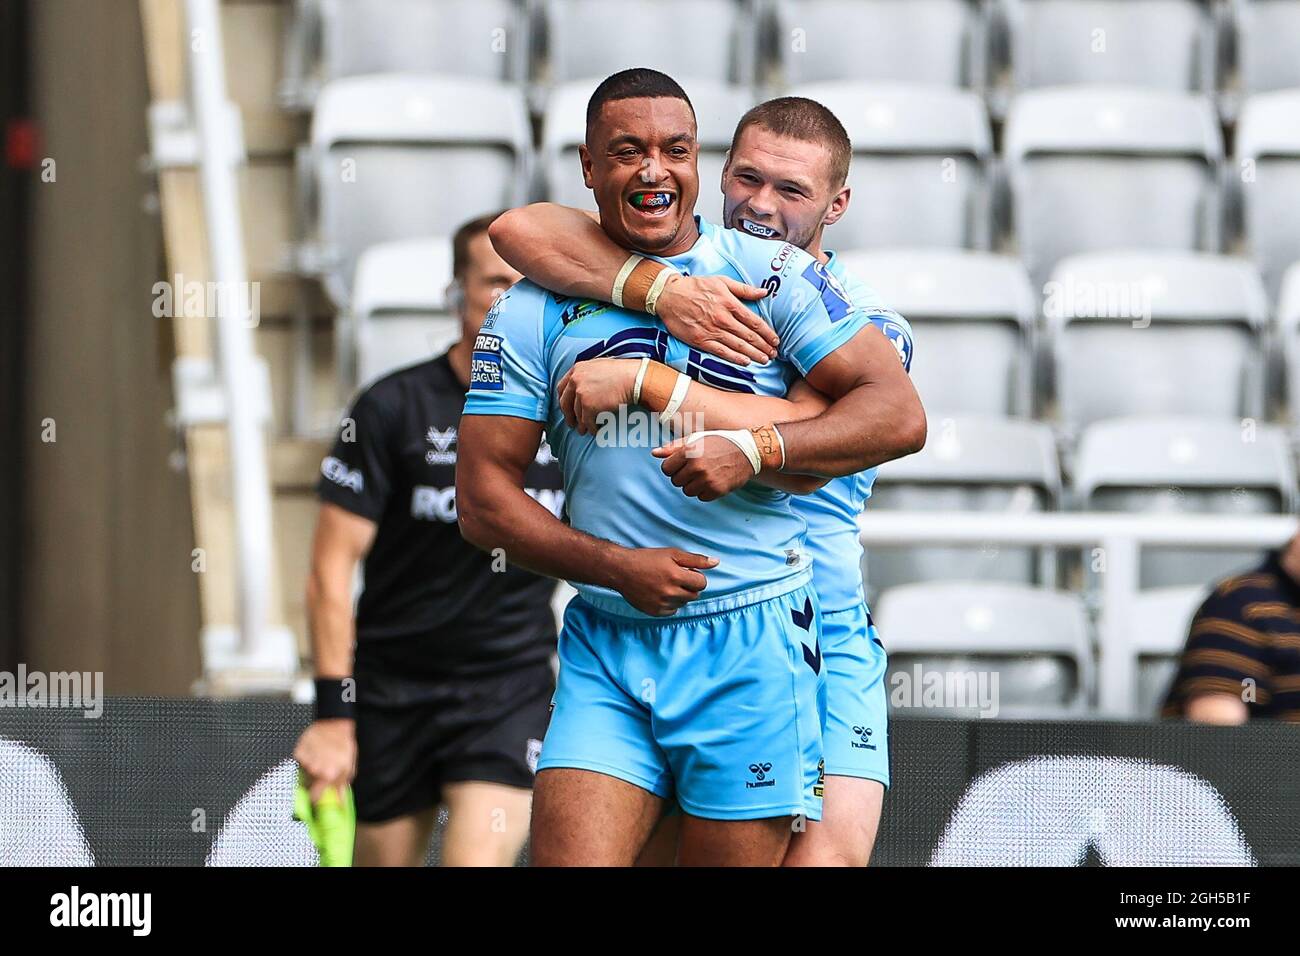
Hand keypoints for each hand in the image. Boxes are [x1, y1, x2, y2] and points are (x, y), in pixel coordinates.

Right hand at [293, 718, 356, 802]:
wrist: (336, 726)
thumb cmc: (343, 747)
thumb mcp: (348, 769)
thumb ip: (341, 788)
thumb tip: (339, 804)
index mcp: (328, 775)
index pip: (314, 797)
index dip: (313, 800)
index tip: (314, 799)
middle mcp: (315, 768)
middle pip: (305, 786)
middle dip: (310, 783)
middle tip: (317, 776)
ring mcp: (306, 759)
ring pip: (301, 773)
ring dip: (306, 770)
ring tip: (316, 761)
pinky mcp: (298, 750)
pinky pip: (296, 762)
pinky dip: (302, 760)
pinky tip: (311, 754)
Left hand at [557, 358, 640, 433]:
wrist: (634, 378)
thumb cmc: (623, 373)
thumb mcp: (599, 367)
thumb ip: (587, 375)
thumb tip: (583, 386)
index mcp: (577, 369)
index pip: (561, 387)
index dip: (563, 399)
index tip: (566, 407)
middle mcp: (576, 380)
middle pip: (565, 403)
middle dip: (568, 415)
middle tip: (572, 423)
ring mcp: (581, 393)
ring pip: (577, 415)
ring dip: (581, 425)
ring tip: (584, 430)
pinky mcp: (589, 406)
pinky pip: (587, 422)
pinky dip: (592, 428)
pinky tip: (596, 431)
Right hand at [608, 547, 718, 615]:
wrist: (621, 570)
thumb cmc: (647, 559)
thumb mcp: (672, 554)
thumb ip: (696, 559)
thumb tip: (716, 562)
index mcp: (676, 576)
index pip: (701, 583)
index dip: (696, 576)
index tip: (686, 572)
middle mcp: (670, 592)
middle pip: (694, 595)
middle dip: (689, 586)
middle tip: (676, 578)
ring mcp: (662, 604)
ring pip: (683, 603)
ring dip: (679, 595)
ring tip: (666, 584)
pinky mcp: (654, 612)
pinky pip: (672, 611)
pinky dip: (670, 604)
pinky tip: (659, 593)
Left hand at [653, 434, 754, 500]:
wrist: (747, 451)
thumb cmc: (719, 442)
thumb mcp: (696, 439)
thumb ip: (673, 447)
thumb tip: (654, 453)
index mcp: (689, 451)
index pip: (666, 469)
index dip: (673, 467)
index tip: (683, 463)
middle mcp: (697, 466)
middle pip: (675, 481)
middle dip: (683, 476)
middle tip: (697, 468)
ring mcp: (707, 480)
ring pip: (687, 491)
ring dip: (694, 485)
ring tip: (706, 474)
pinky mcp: (717, 490)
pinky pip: (701, 497)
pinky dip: (705, 491)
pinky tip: (714, 480)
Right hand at [656, 275, 777, 364]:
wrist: (669, 296)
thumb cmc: (696, 287)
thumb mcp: (721, 281)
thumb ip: (744, 289)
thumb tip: (764, 292)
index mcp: (730, 303)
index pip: (755, 322)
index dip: (767, 333)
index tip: (776, 340)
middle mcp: (723, 319)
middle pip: (749, 336)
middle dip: (764, 346)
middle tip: (774, 353)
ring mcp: (712, 331)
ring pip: (738, 346)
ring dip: (754, 354)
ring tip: (765, 360)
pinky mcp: (701, 340)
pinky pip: (722, 352)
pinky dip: (735, 358)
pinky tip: (746, 362)